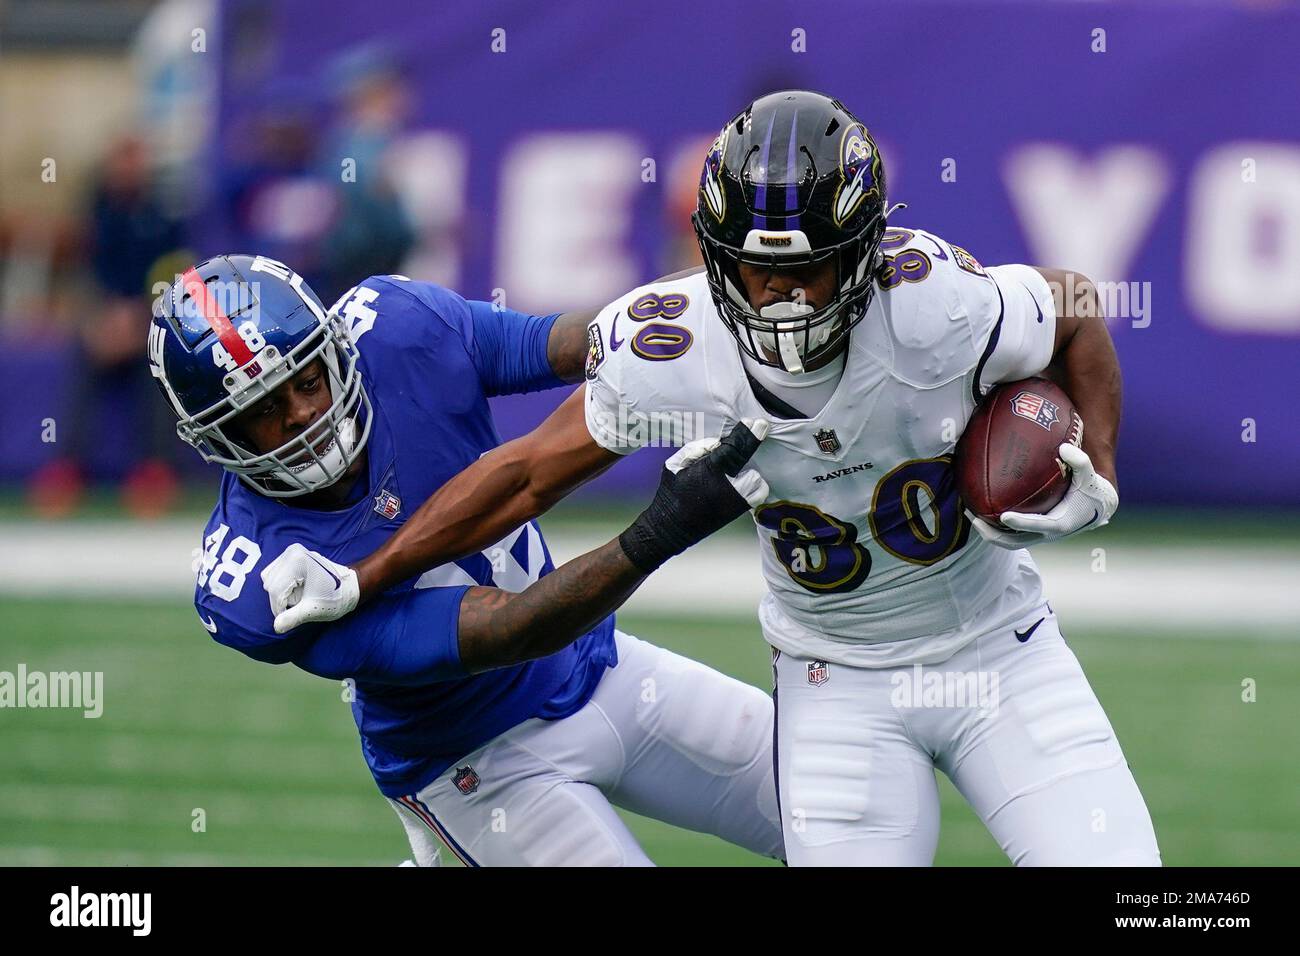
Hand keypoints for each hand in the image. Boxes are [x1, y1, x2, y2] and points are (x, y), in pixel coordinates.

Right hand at [261, 543, 359, 633]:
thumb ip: (294, 618)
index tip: (290, 618)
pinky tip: (296, 589)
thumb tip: (276, 627)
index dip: (279, 608)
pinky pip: (272, 574)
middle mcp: (292, 552)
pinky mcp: (289, 556)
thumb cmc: (336, 597)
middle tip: (300, 604)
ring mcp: (290, 552)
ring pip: (269, 579)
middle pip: (270, 584)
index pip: (275, 590)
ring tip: (300, 596)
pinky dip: (280, 586)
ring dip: (280, 593)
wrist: (350, 586)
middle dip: (281, 600)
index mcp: (298, 561)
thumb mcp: (314, 610)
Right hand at [618, 418, 770, 571]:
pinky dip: (754, 486)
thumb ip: (696, 449)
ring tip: (736, 472)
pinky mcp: (739, 511)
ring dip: (749, 471)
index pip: (735, 447)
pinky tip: (741, 483)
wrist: (671, 527)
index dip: (748, 434)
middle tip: (738, 448)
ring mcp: (736, 500)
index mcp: (710, 470)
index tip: (759, 423)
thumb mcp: (674, 464)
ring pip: (757, 478)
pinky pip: (758, 493)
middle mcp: (727, 485)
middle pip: (749, 460)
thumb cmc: (670, 492)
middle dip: (746, 450)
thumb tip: (717, 443)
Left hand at [968, 443, 1117, 549]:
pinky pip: (1009, 535)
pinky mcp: (1033, 534)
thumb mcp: (1090, 476)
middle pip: (1014, 542)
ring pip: (1008, 542)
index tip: (1003, 517)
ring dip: (988, 532)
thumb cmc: (1091, 490)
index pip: (1037, 526)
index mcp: (1060, 523)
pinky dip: (994, 528)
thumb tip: (1063, 448)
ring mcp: (1038, 537)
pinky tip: (980, 511)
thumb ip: (1080, 462)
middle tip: (974, 518)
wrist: (1097, 507)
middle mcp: (1047, 535)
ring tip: (970, 515)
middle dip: (992, 533)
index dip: (1020, 523)